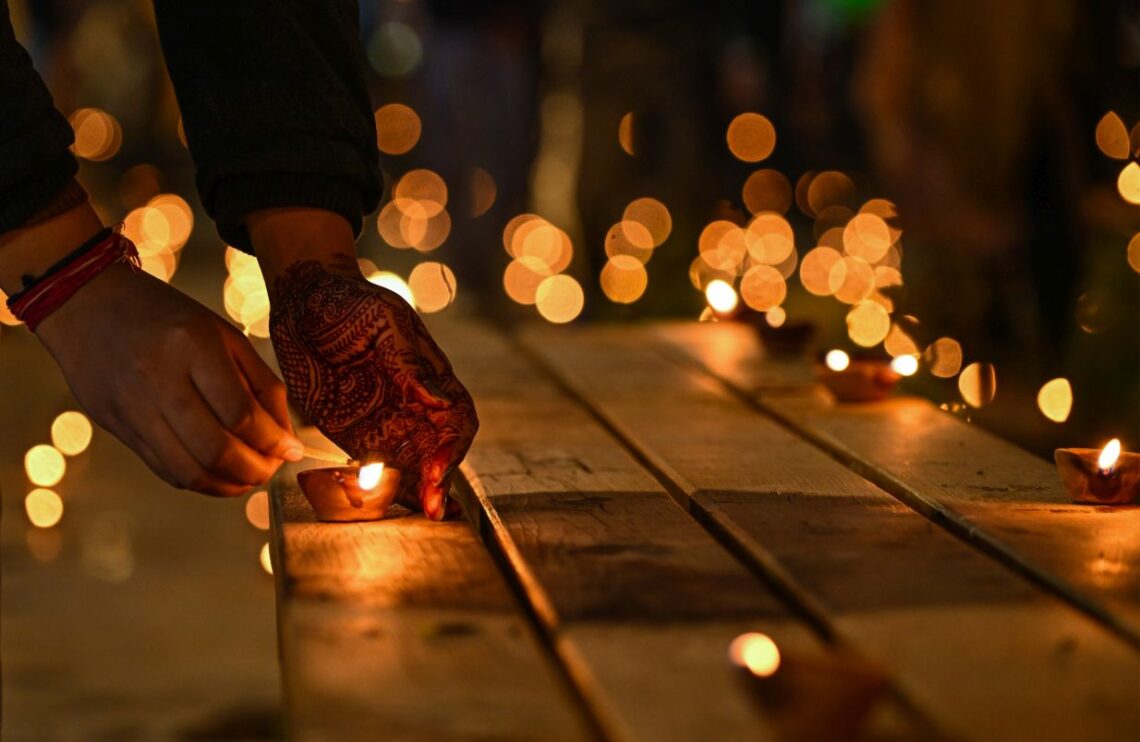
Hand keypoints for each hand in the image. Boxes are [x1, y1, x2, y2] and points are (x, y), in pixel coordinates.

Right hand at [36, 263, 302, 495]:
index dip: (273, 441)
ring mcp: (132, 407)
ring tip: (250, 476)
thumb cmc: (170, 317)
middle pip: (215, 450)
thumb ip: (262, 386)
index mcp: (192, 345)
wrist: (87, 304)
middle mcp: (158, 379)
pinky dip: (200, 481)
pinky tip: (220, 474)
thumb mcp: (225, 336)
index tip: (291, 451)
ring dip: (229, 484)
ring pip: (188, 470)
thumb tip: (286, 442)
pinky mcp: (116, 426)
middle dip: (255, 470)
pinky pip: (164, 469)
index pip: (240, 414)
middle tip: (272, 468)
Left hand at [267, 258, 477, 519]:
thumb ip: (410, 363)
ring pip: (412, 467)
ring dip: (418, 494)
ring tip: (421, 518)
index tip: (436, 469)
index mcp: (430, 378)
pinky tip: (380, 509)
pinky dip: (381, 492)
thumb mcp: (385, 323)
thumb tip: (441, 401)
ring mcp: (386, 422)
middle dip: (439, 483)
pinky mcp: (354, 434)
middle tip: (432, 509)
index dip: (453, 449)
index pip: (457, 421)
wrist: (307, 299)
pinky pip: (373, 469)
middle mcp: (415, 407)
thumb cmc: (352, 302)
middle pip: (439, 453)